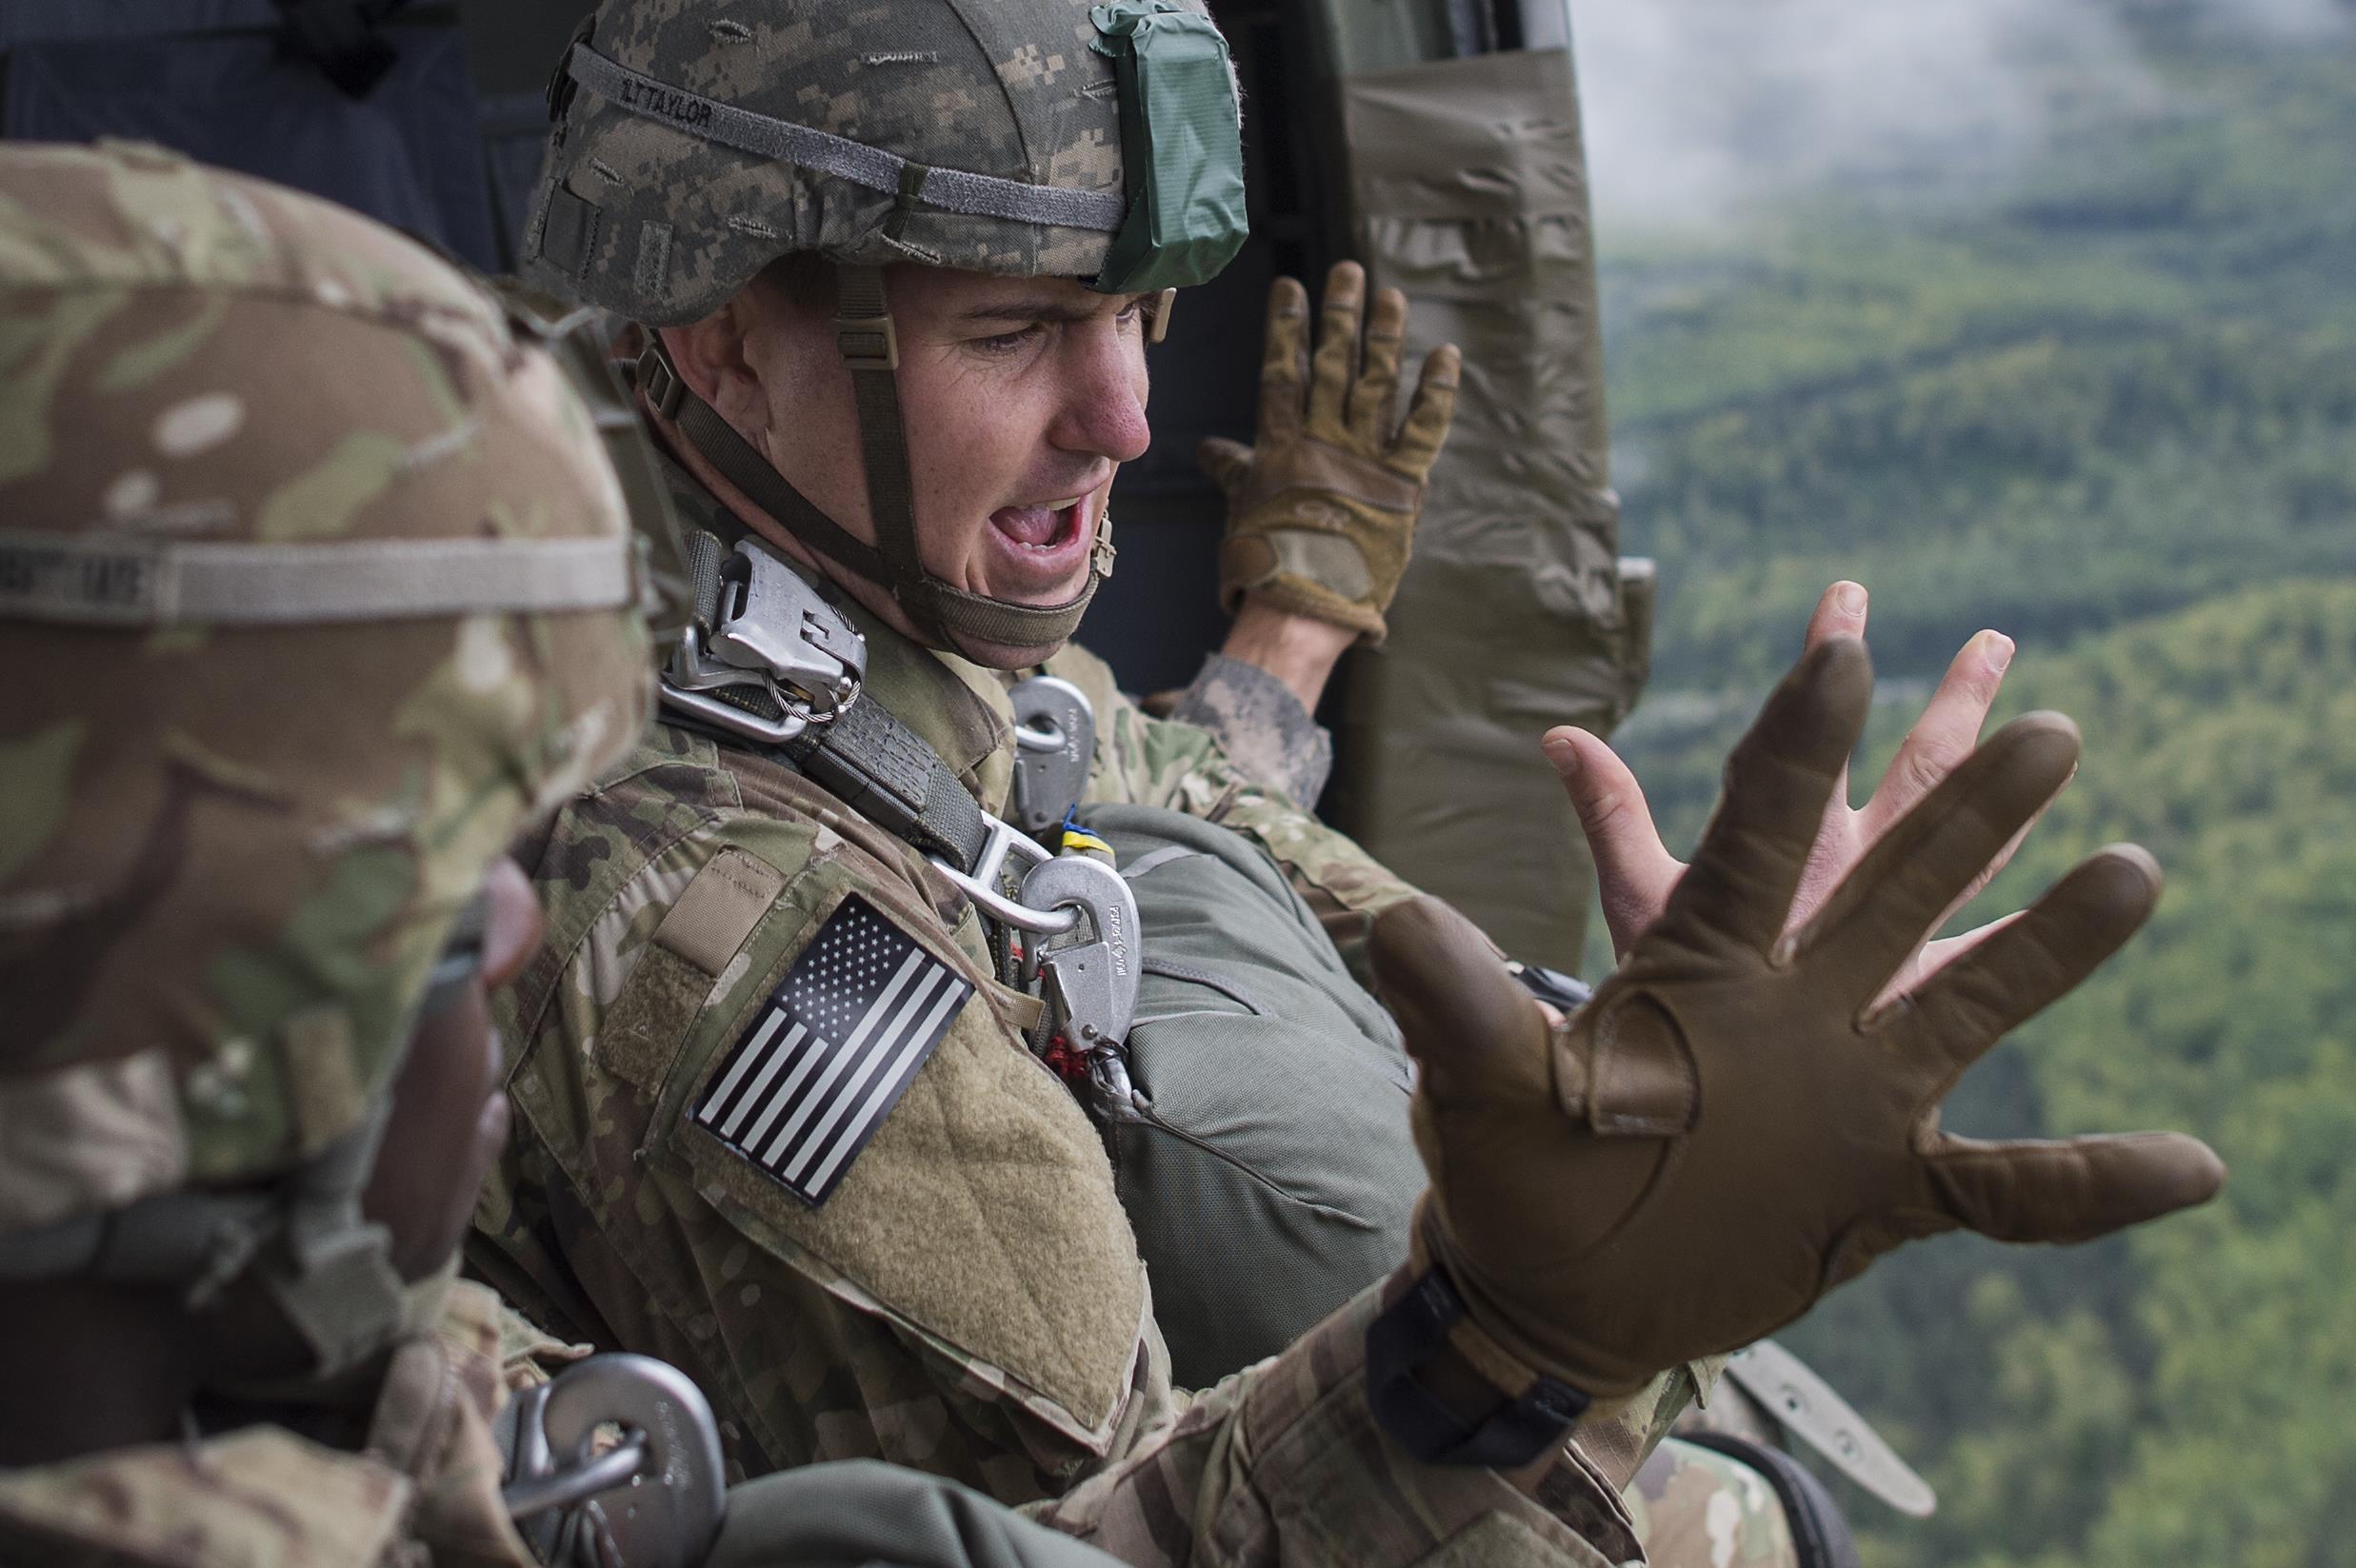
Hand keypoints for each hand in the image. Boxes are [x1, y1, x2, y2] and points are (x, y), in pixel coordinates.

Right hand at [1199, 261, 1458, 644]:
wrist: (1303, 603)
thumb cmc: (1266, 559)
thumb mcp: (1242, 506)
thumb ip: (1233, 470)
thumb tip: (1209, 451)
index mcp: (1281, 445)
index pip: (1284, 372)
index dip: (1288, 327)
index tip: (1291, 286)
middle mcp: (1323, 442)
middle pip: (1334, 365)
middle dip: (1341, 315)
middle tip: (1349, 270)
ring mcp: (1364, 460)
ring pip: (1377, 385)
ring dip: (1386, 338)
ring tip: (1392, 297)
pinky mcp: (1402, 485)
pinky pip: (1424, 431)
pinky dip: (1436, 394)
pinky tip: (1445, 356)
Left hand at [1371, 639, 2223, 1399]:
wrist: (1552, 1269)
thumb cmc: (1521, 1154)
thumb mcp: (1500, 1060)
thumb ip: (1474, 979)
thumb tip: (1481, 813)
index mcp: (1713, 946)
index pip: (1765, 813)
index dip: (1804, 720)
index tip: (1842, 622)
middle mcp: (1799, 988)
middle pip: (1890, 859)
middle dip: (1951, 772)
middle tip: (2016, 678)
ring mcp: (1855, 1075)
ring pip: (1968, 979)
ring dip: (2045, 934)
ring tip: (2138, 865)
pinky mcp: (1885, 1175)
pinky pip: (2007, 1185)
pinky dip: (2088, 1184)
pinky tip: (2194, 1170)